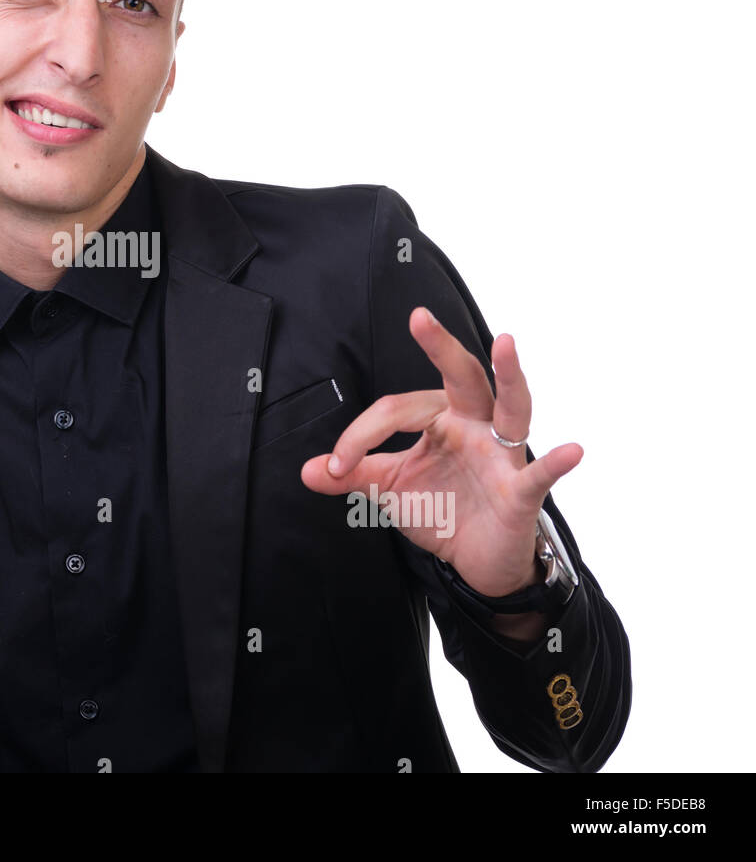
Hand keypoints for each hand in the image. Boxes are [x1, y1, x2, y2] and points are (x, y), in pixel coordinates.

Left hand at [301, 307, 581, 596]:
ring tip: (506, 344)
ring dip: (510, 375)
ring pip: (511, 406)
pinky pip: (541, 473)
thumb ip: (352, 475)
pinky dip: (557, 462)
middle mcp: (473, 425)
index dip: (358, 436)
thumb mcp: (389, 490)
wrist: (476, 562)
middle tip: (418, 317)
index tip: (335, 466)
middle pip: (461, 377)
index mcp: (439, 419)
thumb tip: (307, 469)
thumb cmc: (442, 511)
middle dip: (441, 346)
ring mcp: (501, 453)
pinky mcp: (522, 489)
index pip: (395, 409)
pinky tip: (571, 449)